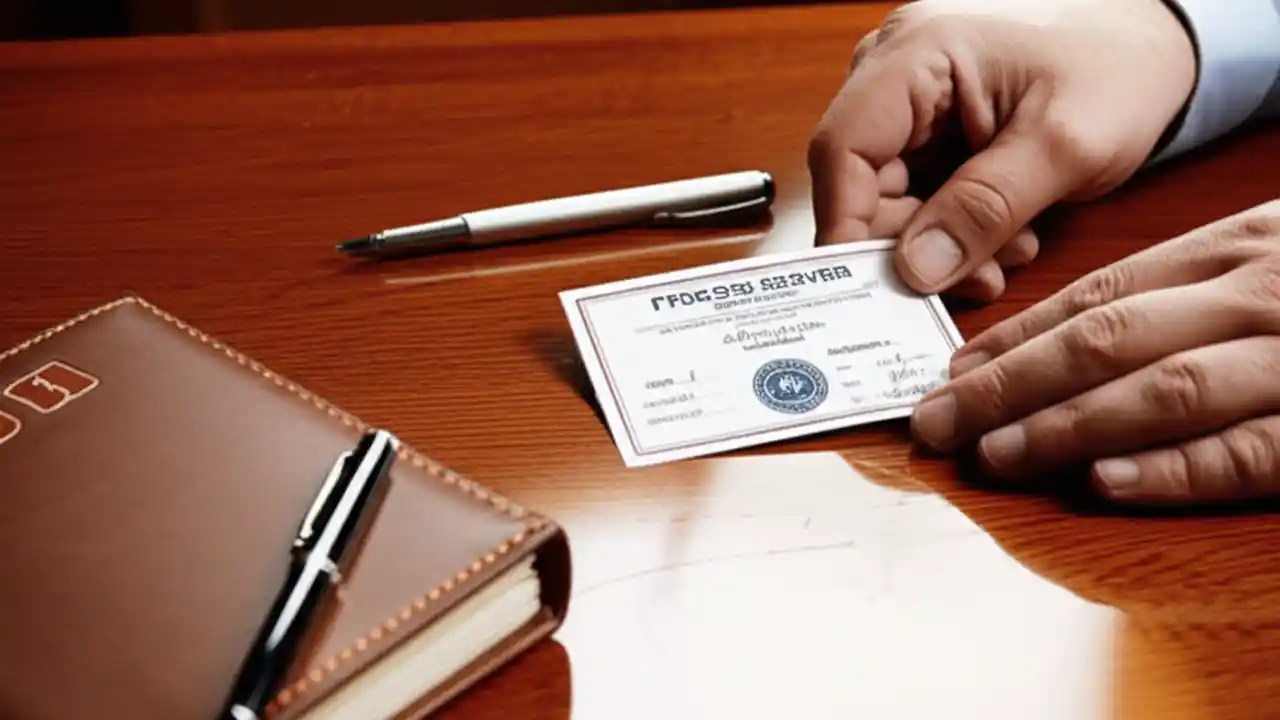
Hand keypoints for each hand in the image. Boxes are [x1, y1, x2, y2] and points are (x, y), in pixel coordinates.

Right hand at [809, 0, 1195, 299]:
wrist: (1156, 43)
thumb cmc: (1120, 67)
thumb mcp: (1064, 146)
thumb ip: (986, 209)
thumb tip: (914, 271)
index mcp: (916, 52)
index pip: (844, 149)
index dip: (847, 225)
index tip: (869, 289)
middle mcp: (894, 70)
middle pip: (861, 180)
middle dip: (912, 243)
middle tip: (978, 278)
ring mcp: (908, 97)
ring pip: (886, 195)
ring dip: (940, 242)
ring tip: (1008, 253)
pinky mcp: (926, 124)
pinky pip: (914, 191)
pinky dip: (952, 227)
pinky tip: (1004, 235)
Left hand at [910, 201, 1279, 504]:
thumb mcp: (1278, 255)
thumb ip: (1202, 285)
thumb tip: (1086, 338)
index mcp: (1238, 247)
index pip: (1102, 293)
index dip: (1016, 338)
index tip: (950, 372)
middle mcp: (1258, 295)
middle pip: (1109, 338)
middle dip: (1009, 384)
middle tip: (936, 422)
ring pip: (1164, 389)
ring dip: (1066, 425)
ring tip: (992, 454)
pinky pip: (1248, 451)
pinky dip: (1172, 469)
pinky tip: (1100, 482)